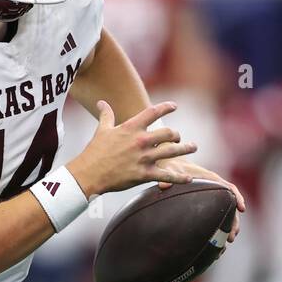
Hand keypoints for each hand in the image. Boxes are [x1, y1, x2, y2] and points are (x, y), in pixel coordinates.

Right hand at [70, 100, 197, 196]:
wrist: (88, 174)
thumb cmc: (94, 152)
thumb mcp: (101, 130)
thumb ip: (106, 115)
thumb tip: (102, 103)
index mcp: (131, 128)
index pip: (153, 112)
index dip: (166, 107)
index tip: (175, 106)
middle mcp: (140, 141)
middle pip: (168, 133)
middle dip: (176, 135)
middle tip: (178, 138)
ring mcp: (143, 158)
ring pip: (172, 152)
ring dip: (185, 149)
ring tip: (193, 147)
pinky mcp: (144, 174)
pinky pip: (167, 175)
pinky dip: (180, 178)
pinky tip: (189, 178)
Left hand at [155, 158, 244, 241]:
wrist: (169, 165)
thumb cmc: (171, 165)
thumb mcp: (170, 169)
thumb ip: (170, 177)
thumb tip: (164, 186)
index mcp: (210, 178)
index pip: (229, 188)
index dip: (237, 198)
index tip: (242, 209)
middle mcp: (214, 188)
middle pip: (230, 206)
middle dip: (234, 221)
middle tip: (231, 237)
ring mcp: (210, 196)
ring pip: (225, 213)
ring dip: (229, 227)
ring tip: (228, 242)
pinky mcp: (204, 203)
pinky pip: (215, 215)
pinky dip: (218, 227)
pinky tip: (215, 241)